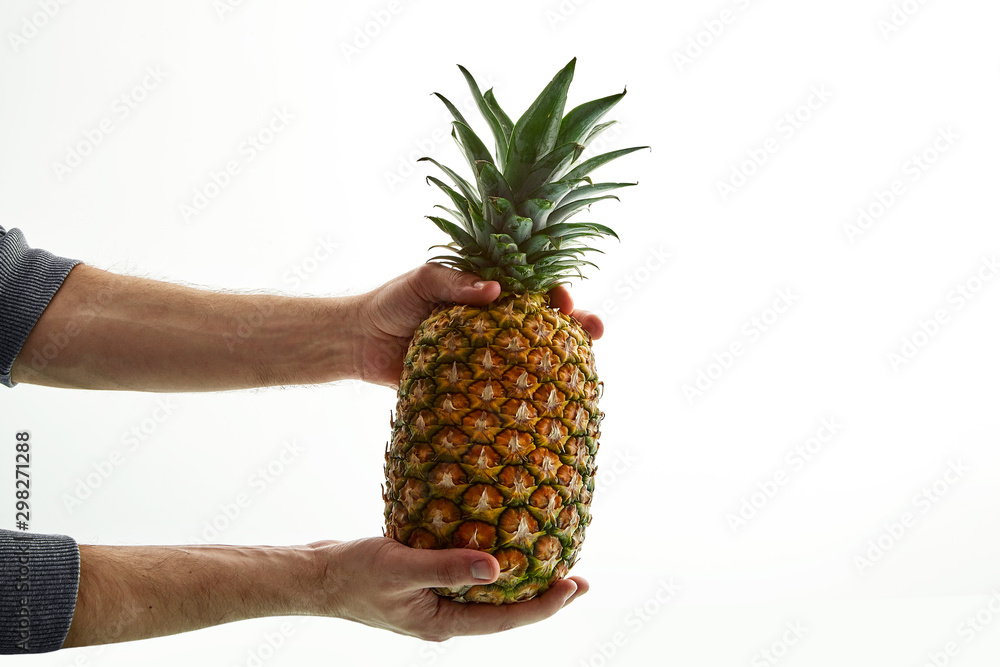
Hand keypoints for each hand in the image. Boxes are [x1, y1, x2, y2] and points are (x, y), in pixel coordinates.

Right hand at [310, 537, 587, 640]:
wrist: (314, 575)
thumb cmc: (351, 573)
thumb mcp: (400, 566)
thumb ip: (447, 567)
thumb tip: (497, 569)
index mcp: (441, 624)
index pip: (505, 618)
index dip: (543, 605)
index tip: (574, 585)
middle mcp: (444, 618)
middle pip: (504, 610)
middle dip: (543, 595)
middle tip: (580, 578)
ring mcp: (436, 604)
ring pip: (488, 595)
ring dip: (520, 579)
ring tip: (552, 560)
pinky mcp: (427, 585)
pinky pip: (468, 578)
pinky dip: (492, 565)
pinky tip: (502, 545)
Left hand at [350, 263, 604, 386]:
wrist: (360, 344)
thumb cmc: (392, 303)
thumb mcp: (423, 281)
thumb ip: (456, 282)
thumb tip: (495, 289)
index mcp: (486, 291)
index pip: (531, 287)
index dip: (554, 292)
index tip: (566, 302)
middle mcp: (494, 321)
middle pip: (545, 321)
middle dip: (576, 323)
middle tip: (596, 329)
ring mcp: (488, 353)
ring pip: (535, 354)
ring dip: (564, 357)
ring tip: (587, 361)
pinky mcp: (475, 382)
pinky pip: (508, 386)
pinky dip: (531, 390)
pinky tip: (551, 396)